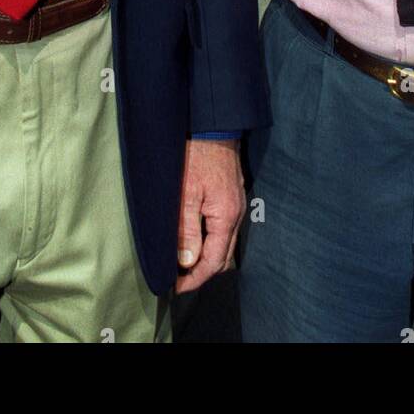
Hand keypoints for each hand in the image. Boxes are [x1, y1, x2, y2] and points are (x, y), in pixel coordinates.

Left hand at [175, 138, 244, 293]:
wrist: (213, 126)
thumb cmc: (197, 156)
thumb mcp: (185, 193)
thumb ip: (187, 230)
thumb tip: (187, 262)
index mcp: (227, 216)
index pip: (215, 261)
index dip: (195, 278)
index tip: (176, 287)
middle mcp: (237, 214)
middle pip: (224, 257)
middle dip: (202, 272)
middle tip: (179, 280)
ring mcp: (237, 204)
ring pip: (225, 243)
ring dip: (208, 257)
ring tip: (185, 263)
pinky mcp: (232, 196)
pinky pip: (225, 229)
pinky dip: (212, 241)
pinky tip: (196, 240)